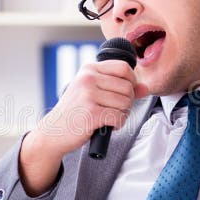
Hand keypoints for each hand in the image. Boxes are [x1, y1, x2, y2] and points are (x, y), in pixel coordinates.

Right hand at [29, 59, 149, 158]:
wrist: (53, 131)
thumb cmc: (75, 112)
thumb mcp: (94, 93)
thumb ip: (119, 88)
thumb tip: (145, 88)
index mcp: (89, 69)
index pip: (124, 68)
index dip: (132, 82)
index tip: (125, 93)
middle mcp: (88, 78)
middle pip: (128, 87)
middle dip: (127, 102)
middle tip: (114, 110)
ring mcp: (89, 95)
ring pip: (126, 103)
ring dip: (122, 115)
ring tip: (109, 118)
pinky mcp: (91, 113)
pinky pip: (119, 117)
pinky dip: (117, 125)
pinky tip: (106, 126)